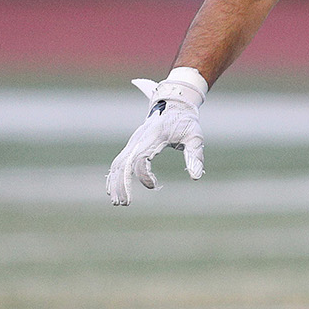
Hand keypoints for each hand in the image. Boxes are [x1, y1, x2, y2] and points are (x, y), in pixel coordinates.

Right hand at [106, 69, 206, 205]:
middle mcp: (139, 139)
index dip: (144, 174)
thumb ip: (195, 156)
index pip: (141, 158)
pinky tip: (112, 189)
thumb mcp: (195, 137)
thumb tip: (196, 177)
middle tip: (123, 203)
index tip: (154, 185)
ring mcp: (134, 141)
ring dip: (116, 182)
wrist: (175, 104)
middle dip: (121, 184)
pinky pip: (119, 161)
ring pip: (119, 163)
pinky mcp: (133, 145)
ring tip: (117, 202)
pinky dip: (114, 175)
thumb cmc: (186, 122)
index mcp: (153, 136)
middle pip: (124, 163)